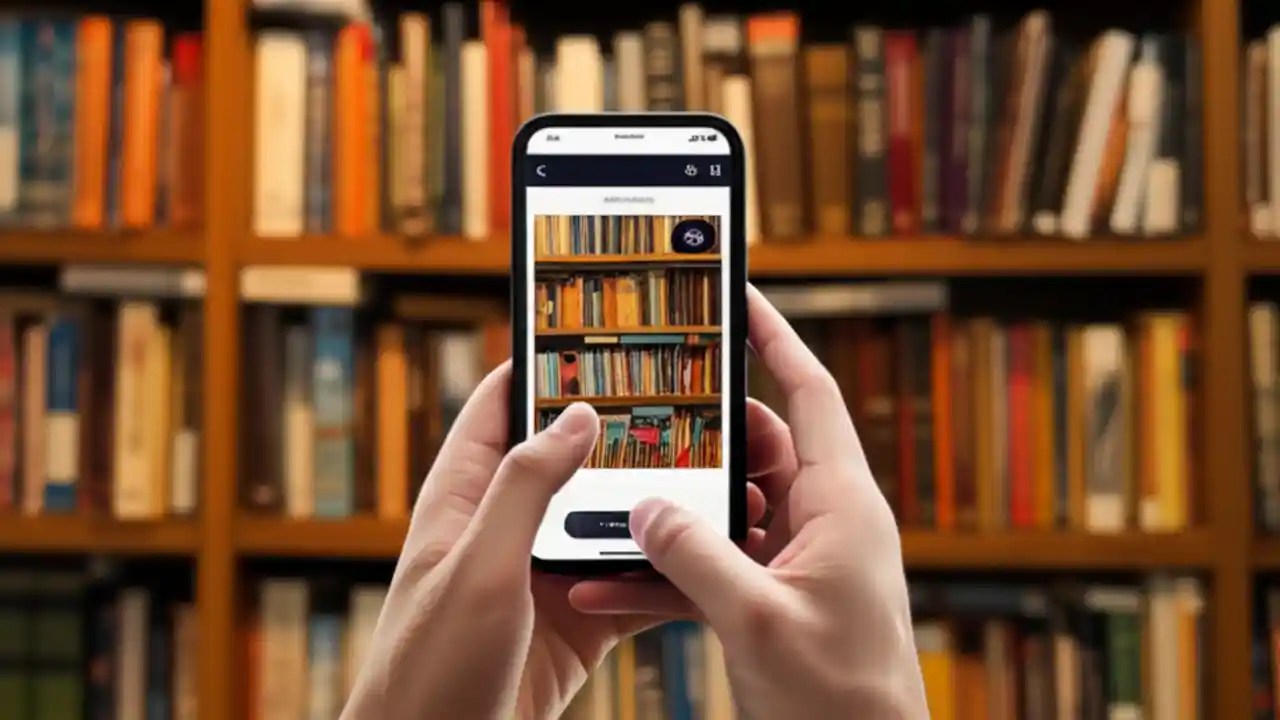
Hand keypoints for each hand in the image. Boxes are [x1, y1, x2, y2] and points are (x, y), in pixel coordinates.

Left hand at [341, 362, 768, 719]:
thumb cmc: (430, 666)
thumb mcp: (480, 565)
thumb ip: (527, 488)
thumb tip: (576, 414)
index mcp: (466, 498)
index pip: (501, 406)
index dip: (543, 365)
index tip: (598, 334)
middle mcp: (505, 528)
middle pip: (570, 458)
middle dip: (622, 432)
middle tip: (683, 404)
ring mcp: (541, 574)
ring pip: (606, 518)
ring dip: (652, 503)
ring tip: (712, 477)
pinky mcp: (573, 619)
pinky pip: (626, 581)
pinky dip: (661, 569)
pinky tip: (701, 554)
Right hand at [570, 286, 929, 718]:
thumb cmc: (841, 699)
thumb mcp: (759, 621)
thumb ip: (696, 557)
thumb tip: (646, 506)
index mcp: (841, 504)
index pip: (809, 394)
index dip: (775, 339)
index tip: (737, 295)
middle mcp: (823, 520)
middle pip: (754, 449)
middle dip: (693, 439)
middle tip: (637, 415)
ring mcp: (797, 559)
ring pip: (725, 510)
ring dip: (670, 516)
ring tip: (610, 507)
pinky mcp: (773, 596)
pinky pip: (714, 565)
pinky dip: (667, 571)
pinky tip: (608, 583)